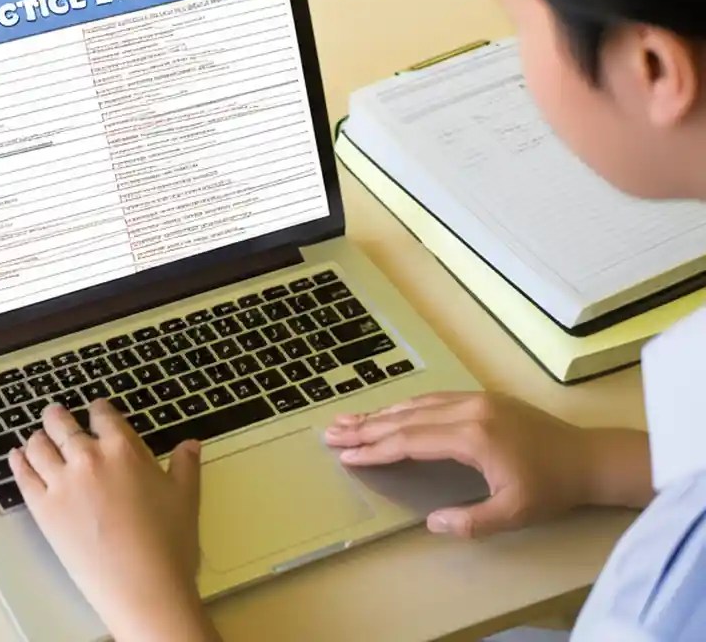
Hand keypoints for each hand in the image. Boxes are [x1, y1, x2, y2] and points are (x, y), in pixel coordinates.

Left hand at [10, 400, 218, 641]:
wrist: (142, 586)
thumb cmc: (169, 544)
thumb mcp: (186, 498)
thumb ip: (185, 466)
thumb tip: (190, 445)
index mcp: (123, 450)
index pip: (104, 416)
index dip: (98, 410)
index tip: (96, 410)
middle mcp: (88, 458)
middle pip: (63, 425)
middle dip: (58, 417)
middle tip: (55, 415)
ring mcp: (61, 483)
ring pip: (38, 446)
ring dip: (37, 437)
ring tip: (37, 437)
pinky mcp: (43, 509)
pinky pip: (24, 477)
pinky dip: (18, 462)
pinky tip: (16, 457)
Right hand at [324, 392, 593, 537]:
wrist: (590, 458)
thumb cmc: (552, 488)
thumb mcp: (514, 513)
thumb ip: (472, 521)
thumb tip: (432, 522)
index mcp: (472, 437)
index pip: (410, 441)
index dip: (375, 449)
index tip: (347, 455)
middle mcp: (468, 411)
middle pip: (406, 418)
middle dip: (366, 427)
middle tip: (331, 433)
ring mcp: (475, 400)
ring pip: (416, 405)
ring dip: (381, 413)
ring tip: (350, 420)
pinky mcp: (483, 399)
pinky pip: (433, 400)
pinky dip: (404, 407)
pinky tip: (390, 412)